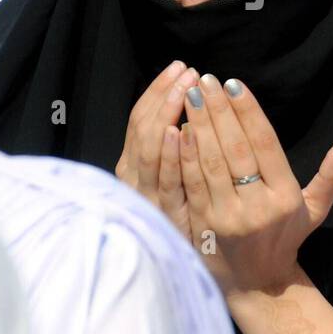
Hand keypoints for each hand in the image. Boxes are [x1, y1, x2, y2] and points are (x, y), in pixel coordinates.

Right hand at [115, 60, 198, 238]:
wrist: (199, 266)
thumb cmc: (190, 217)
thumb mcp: (174, 179)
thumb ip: (176, 146)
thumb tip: (192, 103)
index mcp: (133, 166)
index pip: (140, 118)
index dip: (158, 91)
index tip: (179, 68)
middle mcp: (134, 178)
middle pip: (143, 128)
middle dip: (165, 95)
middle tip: (189, 72)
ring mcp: (147, 197)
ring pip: (150, 148)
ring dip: (168, 114)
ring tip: (187, 90)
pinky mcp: (164, 217)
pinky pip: (165, 181)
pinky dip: (169, 155)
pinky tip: (180, 132)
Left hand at [178, 74, 332, 296]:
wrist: (257, 284)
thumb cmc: (285, 238)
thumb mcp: (315, 210)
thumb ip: (330, 178)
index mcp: (285, 196)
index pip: (265, 144)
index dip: (249, 112)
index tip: (235, 84)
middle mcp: (258, 206)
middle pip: (236, 149)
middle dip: (220, 111)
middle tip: (207, 80)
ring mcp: (229, 217)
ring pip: (212, 163)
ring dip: (199, 125)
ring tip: (191, 95)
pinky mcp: (204, 226)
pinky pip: (192, 184)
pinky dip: (184, 156)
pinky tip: (177, 130)